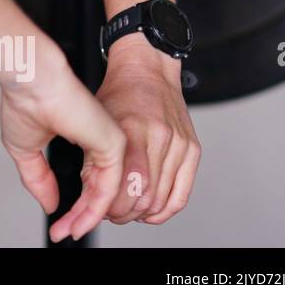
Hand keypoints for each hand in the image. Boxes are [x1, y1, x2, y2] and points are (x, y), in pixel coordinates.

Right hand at [0, 48, 126, 242]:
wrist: (31, 81)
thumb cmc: (26, 102)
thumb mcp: (26, 150)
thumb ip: (39, 179)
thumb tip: (50, 204)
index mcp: (83, 139)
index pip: (87, 183)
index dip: (73, 208)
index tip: (60, 224)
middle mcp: (100, 143)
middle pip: (100, 193)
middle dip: (80, 218)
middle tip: (64, 231)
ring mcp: (109, 144)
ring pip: (107, 194)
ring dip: (87, 217)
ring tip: (70, 229)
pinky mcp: (114, 146)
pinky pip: (110, 188)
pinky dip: (95, 209)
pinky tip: (81, 219)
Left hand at [95, 38, 200, 225]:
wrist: (149, 70)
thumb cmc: (120, 93)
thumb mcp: (97, 122)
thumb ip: (94, 159)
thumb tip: (92, 195)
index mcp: (135, 129)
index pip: (132, 184)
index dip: (115, 205)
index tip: (101, 210)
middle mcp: (162, 137)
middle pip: (148, 196)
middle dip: (126, 213)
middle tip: (111, 213)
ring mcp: (181, 144)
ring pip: (164, 200)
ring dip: (143, 213)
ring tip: (127, 211)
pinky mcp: (193, 150)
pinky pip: (183, 193)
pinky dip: (166, 210)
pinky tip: (150, 211)